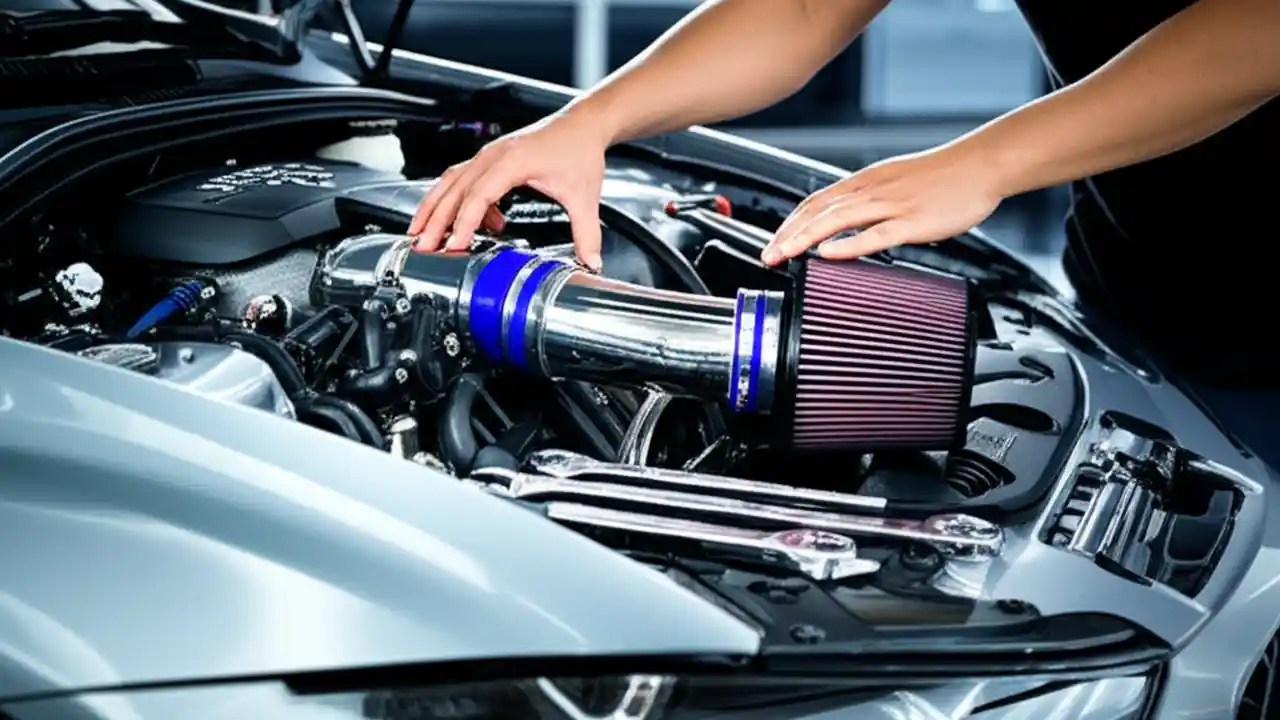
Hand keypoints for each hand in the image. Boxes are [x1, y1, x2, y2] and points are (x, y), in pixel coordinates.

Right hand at [408, 113, 608, 269]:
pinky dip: (456, 201)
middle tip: (421, 247)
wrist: (583, 124)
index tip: (455, 246)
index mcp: (512, 161)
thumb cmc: (579, 149)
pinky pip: (463, 179)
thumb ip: (586, 233)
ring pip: (451, 182)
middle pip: (454, 189)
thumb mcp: (584, 196)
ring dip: (435, 208)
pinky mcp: (491, 158)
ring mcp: (489, 155)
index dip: (464, 223)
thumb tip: (590, 261)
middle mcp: (494, 155)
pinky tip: (472, 223)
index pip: (478, 196)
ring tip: (420, 234)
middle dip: (435, 220)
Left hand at [761, 145, 1002, 265]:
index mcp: (866, 182)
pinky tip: (829, 253)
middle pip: (819, 212)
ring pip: (837, 221)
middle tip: (767, 255)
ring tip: (784, 255)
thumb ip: (872, 203)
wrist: (982, 164)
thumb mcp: (897, 184)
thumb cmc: (945, 177)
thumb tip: (850, 225)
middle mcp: (872, 190)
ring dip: (805, 238)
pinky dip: (848, 244)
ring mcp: (891, 205)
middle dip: (788, 234)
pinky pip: (875, 234)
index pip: (816, 201)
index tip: (774, 241)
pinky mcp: (912, 221)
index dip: (791, 222)